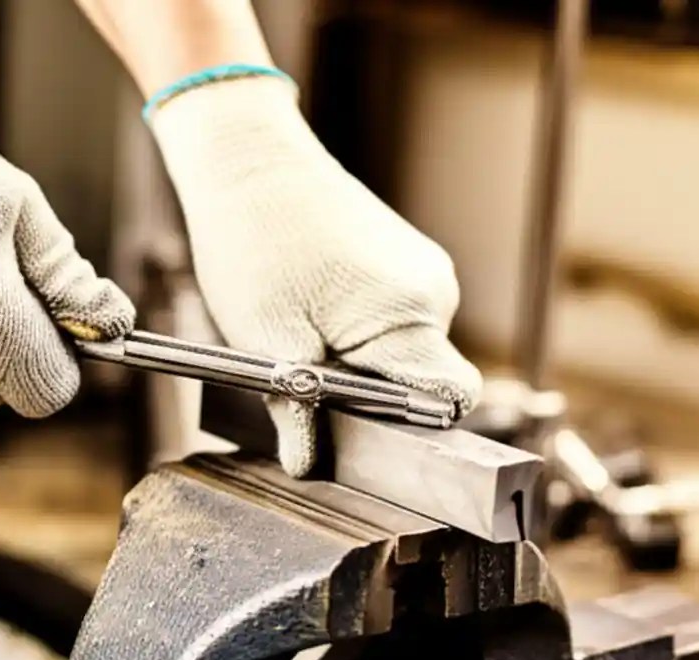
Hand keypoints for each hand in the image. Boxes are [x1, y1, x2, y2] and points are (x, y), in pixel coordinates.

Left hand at [151, 76, 480, 475]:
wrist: (250, 159)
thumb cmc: (256, 240)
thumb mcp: (267, 340)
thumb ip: (297, 407)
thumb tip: (307, 461)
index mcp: (411, 315)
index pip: (448, 402)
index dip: (407, 429)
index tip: (357, 430)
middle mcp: (435, 293)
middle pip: (421, 380)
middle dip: (366, 392)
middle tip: (304, 373)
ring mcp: (423, 272)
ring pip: (402, 350)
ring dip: (355, 359)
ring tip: (299, 327)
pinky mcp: (406, 260)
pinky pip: (392, 319)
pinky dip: (354, 329)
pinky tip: (310, 307)